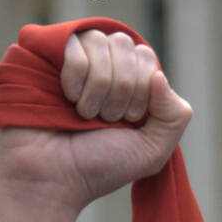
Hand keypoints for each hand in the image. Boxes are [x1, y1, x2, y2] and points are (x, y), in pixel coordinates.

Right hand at [0, 29, 191, 221]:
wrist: (52, 179)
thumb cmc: (100, 167)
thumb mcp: (152, 151)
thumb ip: (174, 115)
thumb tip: (158, 75)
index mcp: (128, 82)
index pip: (146, 57)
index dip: (142, 89)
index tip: (128, 121)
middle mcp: (103, 65)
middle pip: (126, 45)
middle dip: (122, 88)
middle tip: (106, 119)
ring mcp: (74, 57)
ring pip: (101, 41)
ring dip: (98, 86)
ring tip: (85, 114)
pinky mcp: (46, 53)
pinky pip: (74, 45)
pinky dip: (75, 77)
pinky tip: (67, 98)